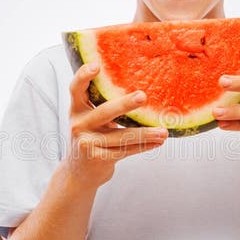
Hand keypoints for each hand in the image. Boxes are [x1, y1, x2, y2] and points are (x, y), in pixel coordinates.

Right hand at [65, 62, 168, 186]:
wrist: (78, 173)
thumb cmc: (91, 139)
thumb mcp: (90, 120)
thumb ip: (103, 105)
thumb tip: (140, 90)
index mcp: (77, 110)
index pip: (76, 88)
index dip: (84, 76)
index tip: (97, 65)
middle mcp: (79, 124)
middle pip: (105, 112)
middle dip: (125, 104)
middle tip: (142, 96)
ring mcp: (87, 143)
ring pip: (121, 136)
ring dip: (145, 133)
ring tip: (163, 131)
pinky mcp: (97, 158)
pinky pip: (125, 151)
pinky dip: (143, 146)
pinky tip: (157, 142)